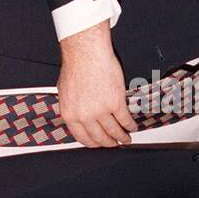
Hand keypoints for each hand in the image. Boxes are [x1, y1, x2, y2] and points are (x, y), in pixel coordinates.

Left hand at [57, 20, 137, 146]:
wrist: (86, 53)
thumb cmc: (76, 66)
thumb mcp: (65, 92)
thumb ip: (72, 108)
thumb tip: (78, 118)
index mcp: (70, 114)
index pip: (82, 138)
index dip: (93, 143)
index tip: (99, 144)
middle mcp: (85, 115)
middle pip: (100, 137)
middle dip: (109, 143)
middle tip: (114, 144)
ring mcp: (101, 110)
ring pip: (114, 131)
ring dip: (122, 137)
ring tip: (126, 138)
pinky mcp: (116, 102)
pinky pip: (125, 119)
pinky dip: (130, 125)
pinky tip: (132, 126)